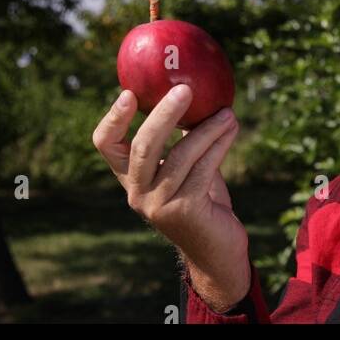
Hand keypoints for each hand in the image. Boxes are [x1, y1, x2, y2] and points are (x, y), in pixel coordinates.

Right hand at [92, 85, 249, 310]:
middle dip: (163, 114)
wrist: (217, 250)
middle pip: (142, 146)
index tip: (130, 92)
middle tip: (185, 90)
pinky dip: (219, 145)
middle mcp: (137, 192)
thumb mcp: (187, 168)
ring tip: (228, 112)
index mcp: (131, 178)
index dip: (113, 118)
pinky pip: (203, 168)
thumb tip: (194, 96)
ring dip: (207, 129)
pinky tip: (232, 130)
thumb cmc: (203, 202)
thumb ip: (183, 140)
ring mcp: (158, 204)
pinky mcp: (184, 211)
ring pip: (180, 156)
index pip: (106, 145)